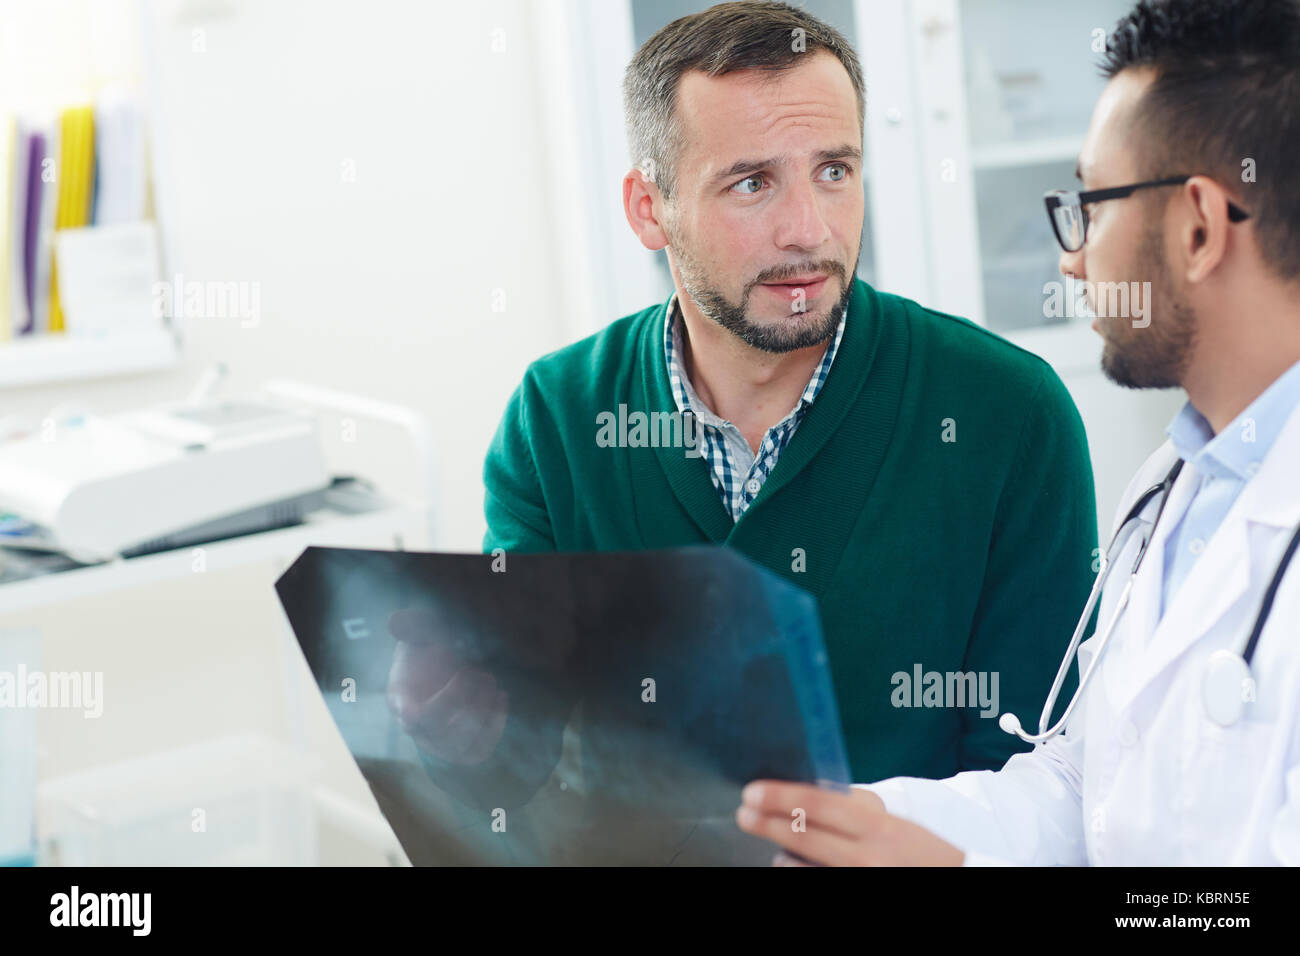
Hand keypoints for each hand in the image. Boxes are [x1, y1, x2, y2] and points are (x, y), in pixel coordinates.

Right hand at [385, 608, 509, 764]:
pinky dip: (495, 727)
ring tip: (491, 682)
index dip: (444, 700)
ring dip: (483, 716)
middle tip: (482, 673)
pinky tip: (502, 697)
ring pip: (461, 748)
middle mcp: (417, 729)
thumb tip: (395, 621)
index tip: (463, 671)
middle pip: (443, 733)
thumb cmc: (426, 648)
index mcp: (400, 702)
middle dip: (468, 702)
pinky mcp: (461, 747)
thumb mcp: (419, 631)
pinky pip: (479, 751)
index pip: (417, 717)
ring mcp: (438, 742)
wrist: (437, 665)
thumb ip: (410, 625)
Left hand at [735, 780, 964, 865]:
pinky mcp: (855, 894)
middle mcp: (866, 856)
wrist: (952, 881)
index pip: (819, 805)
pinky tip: (789, 866)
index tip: (752, 791)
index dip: (781, 797)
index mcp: (876, 826)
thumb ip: (852, 808)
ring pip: (803, 869)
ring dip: (782, 857)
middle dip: (768, 824)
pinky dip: (798, 873)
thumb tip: (803, 792)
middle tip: (743, 814)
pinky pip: (814, 882)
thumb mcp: (889, 822)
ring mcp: (859, 879)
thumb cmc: (915, 850)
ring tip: (775, 852)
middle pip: (805, 837)